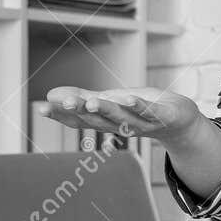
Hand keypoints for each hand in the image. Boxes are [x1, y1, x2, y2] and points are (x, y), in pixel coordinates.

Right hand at [38, 86, 203, 144]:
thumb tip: (50, 95)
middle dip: (80, 111)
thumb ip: (82, 99)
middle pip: (97, 120)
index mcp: (106, 121)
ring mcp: (142, 123)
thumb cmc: (141, 109)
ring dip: (107, 110)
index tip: (41, 108)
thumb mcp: (109, 101)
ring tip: (92, 101)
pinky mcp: (162, 117)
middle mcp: (120, 126)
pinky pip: (149, 112)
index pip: (79, 120)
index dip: (60, 115)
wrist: (180, 121)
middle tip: (63, 103)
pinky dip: (139, 106)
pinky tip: (128, 98)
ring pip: (121, 118)